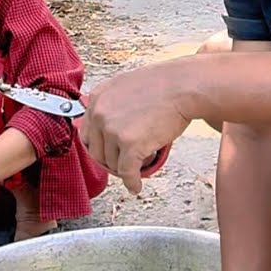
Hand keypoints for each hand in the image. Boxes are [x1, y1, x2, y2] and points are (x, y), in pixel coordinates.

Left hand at [78, 61, 191, 193]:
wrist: (183, 86)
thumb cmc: (163, 84)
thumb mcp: (125, 86)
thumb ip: (112, 104)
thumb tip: (109, 125)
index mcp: (97, 99)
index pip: (86, 134)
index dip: (99, 147)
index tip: (109, 153)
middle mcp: (100, 114)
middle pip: (97, 151)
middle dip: (111, 159)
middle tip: (126, 161)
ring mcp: (113, 130)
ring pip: (113, 163)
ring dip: (125, 168)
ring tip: (141, 162)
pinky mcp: (130, 145)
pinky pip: (127, 172)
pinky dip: (132, 182)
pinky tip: (136, 186)